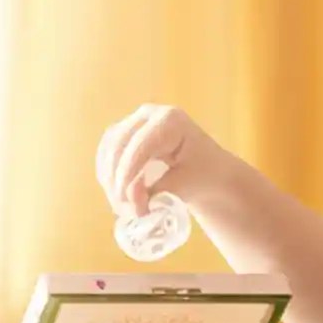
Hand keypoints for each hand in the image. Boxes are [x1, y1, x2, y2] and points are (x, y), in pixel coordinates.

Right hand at [95, 103, 223, 216]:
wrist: (213, 171)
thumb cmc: (205, 176)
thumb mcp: (184, 186)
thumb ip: (155, 193)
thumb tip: (128, 201)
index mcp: (170, 121)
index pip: (139, 147)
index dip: (127, 176)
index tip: (126, 203)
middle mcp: (150, 114)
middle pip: (119, 145)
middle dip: (116, 180)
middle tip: (122, 209)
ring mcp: (137, 120)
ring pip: (109, 148)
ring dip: (109, 178)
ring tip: (120, 205)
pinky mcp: (128, 132)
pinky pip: (109, 151)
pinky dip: (108, 173)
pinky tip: (114, 192)